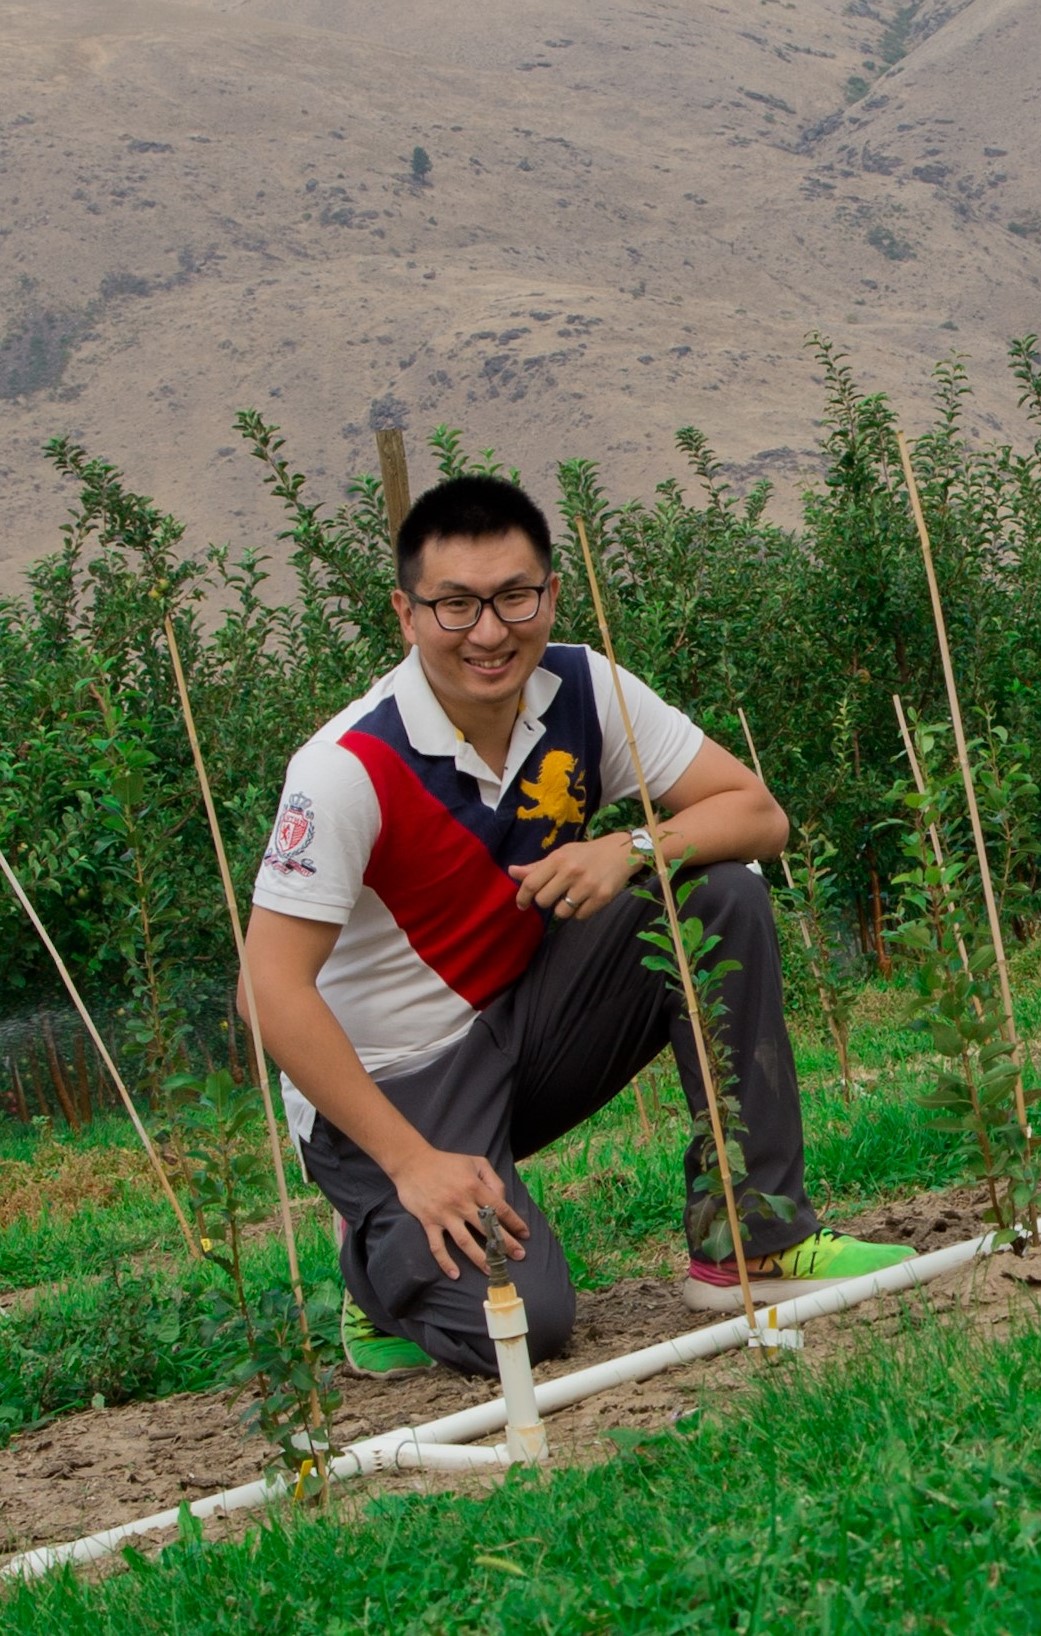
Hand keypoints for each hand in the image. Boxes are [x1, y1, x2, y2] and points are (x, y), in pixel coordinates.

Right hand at [392, 1149, 529, 1278]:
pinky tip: (455, 1274)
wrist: (412, 1163)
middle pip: (487, 1227)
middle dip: (505, 1243)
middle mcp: (461, 1202)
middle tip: (519, 1256)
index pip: (500, 1208)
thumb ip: (493, 1179)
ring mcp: (444, 1214)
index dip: (515, 1223)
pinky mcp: (429, 1222)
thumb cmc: (446, 1162)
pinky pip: (437, 1246)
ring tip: (492, 1269)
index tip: (525, 1235)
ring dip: (480, 1257)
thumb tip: (502, 1199)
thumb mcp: (475, 1162)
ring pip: (465, 1241)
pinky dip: (446, 1262)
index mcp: (474, 1186)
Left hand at [509, 833, 636, 919]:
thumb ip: (537, 867)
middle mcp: (572, 872)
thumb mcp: (561, 855)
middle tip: (555, 894)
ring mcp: (588, 885)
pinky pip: (580, 916)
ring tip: (573, 897)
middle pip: (544, 901)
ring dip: (564, 909)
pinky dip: (580, 912)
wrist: (622, 852)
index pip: (531, 883)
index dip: (522, 897)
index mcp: (558, 859)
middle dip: (546, 901)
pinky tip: (586, 900)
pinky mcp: (602, 897)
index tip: (522, 905)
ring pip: (562, 912)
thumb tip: (511, 871)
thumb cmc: (586, 854)